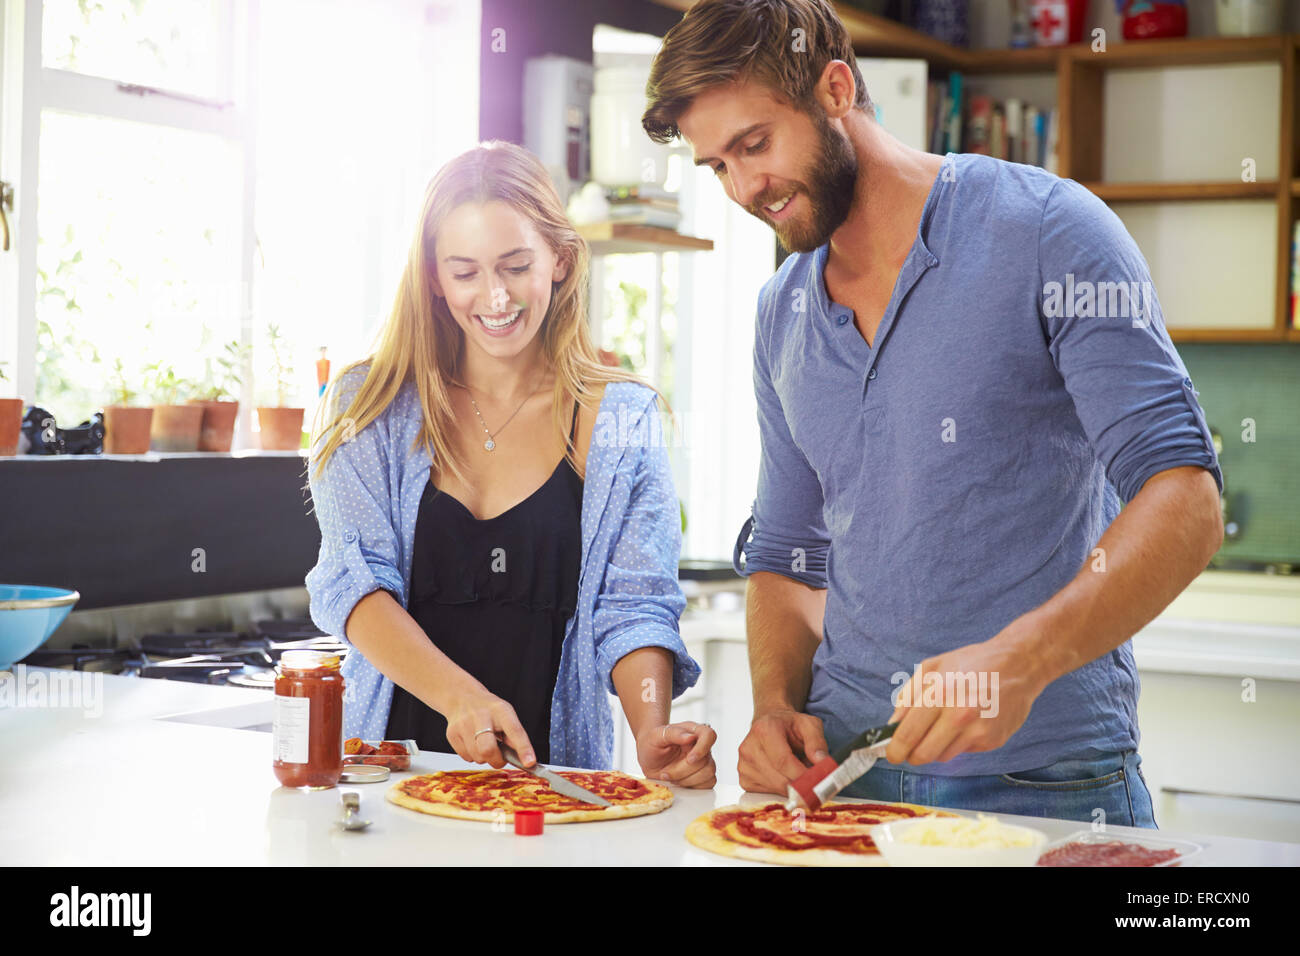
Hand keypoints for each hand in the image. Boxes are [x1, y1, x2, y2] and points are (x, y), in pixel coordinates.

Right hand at [444, 690, 534, 769]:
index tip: (530, 763)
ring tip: (484, 744)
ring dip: (484, 758)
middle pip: (488, 749)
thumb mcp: (506, 715)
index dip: (523, 749)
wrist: (462, 697)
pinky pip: (466, 758)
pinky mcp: (452, 734)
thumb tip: (526, 760)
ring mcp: (464, 724)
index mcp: (501, 710)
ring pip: (477, 757)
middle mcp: (481, 716)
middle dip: (496, 760)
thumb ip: (515, 736)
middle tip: (500, 758)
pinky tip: (473, 743)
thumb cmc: (489, 710)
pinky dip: (473, 756)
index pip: (515, 731)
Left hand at [636, 722, 716, 787]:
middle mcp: (700, 745)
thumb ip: (673, 733)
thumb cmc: (652, 743)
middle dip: (683, 771)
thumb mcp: (656, 736)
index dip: (702, 748)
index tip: (689, 759)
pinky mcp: (703, 776)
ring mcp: (704, 761)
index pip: (709, 735)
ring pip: (708, 773)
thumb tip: (690, 737)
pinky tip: (679, 781)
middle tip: (665, 772)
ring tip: (671, 776)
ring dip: (686, 779)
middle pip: (705, 761)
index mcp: (692, 731)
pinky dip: (692, 786)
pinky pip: (708, 783)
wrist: (648, 757)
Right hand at [737, 709, 827, 794]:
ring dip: (792, 788)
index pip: (783, 761)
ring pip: (774, 789)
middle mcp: (749, 747)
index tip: (818, 783)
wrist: (770, 725)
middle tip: (816, 785)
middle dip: (801, 786)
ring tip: (798, 774)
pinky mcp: (744, 779)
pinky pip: (767, 794)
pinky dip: (781, 791)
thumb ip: (817, 742)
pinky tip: (785, 777)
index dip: (802, 776)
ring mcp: (744, 765)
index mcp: (764, 730)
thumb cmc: (789, 726)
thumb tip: (822, 762)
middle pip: (779, 779)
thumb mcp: (809, 725)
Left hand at [884, 624, 1050, 765]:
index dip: (895, 750)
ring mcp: (978, 731)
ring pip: (943, 756)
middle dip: (912, 756)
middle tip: (909, 751)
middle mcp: (959, 715)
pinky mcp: (992, 740)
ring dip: (936, 748)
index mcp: (940, 694)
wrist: (1018, 665)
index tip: (890, 755)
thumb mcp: (932, 668)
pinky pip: (964, 751)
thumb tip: (892, 725)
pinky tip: (966, 724)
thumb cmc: (971, 663)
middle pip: (924, 754)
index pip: (908, 734)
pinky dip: (958, 743)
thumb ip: (908, 696)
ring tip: (943, 727)